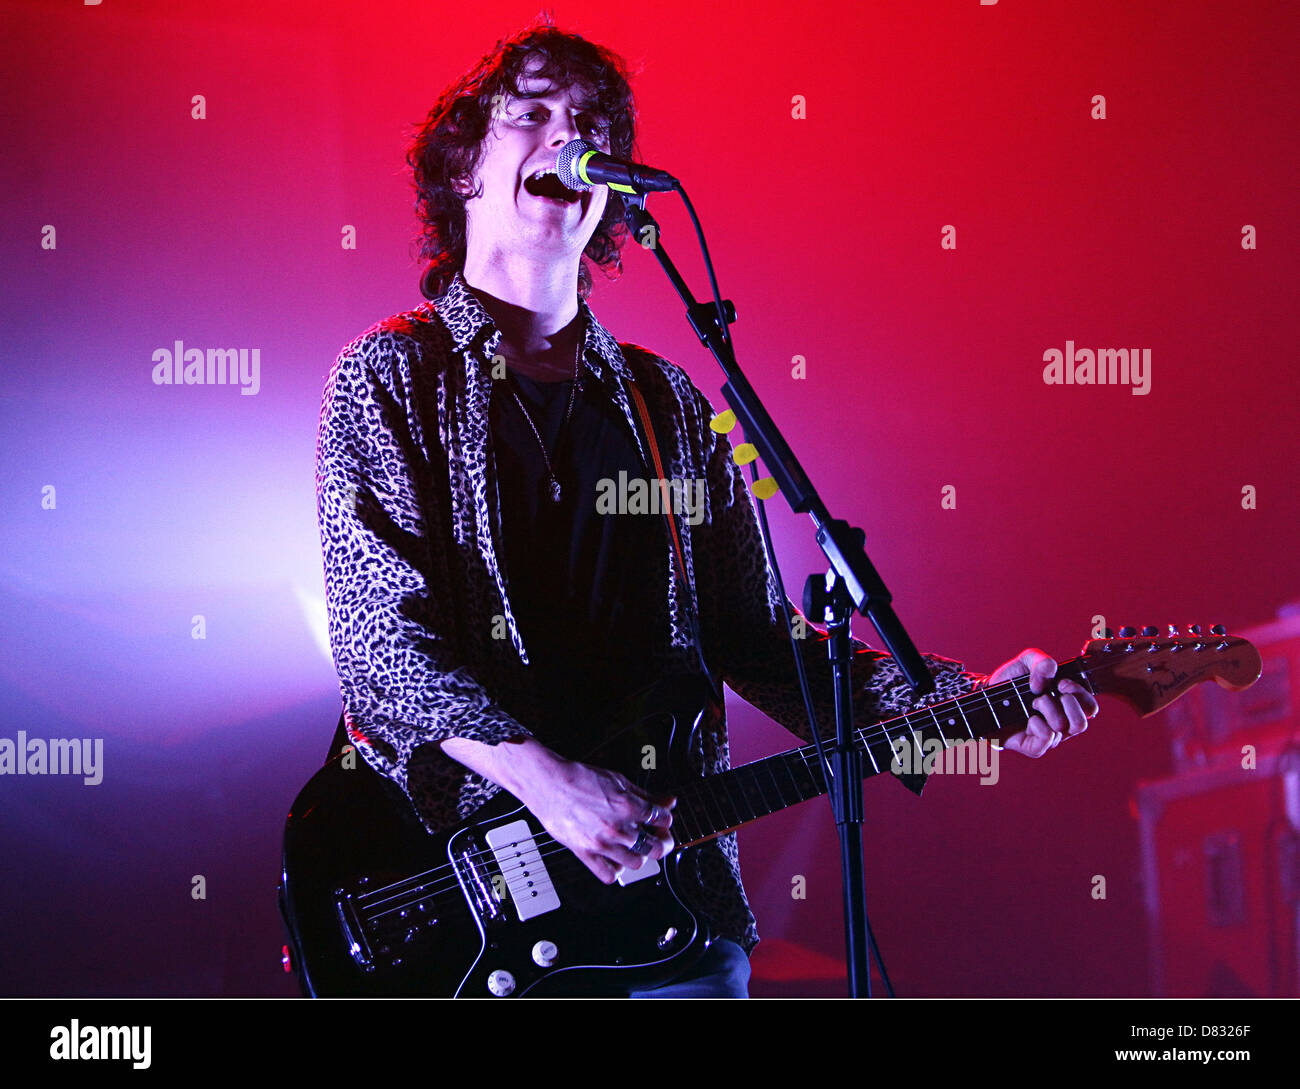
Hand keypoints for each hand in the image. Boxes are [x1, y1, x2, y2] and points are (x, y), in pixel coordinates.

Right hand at [516, 754, 676, 884]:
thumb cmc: (579, 778)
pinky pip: (609, 875)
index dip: (665, 819)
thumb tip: (668, 801)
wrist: (548, 783)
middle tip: (658, 838)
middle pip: (656, 848)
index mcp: (628, 806)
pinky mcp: (585, 853)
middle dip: (662, 843)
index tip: (661, 819)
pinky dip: (616, 870)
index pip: (663, 820)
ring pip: (637, 863)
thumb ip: (646, 794)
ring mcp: (602, 843)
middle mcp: (618, 828)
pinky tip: (615, 859)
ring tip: (635, 847)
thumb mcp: (618, 780)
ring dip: (640, 855)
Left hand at [986, 648, 1097, 757]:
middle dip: (1067, 704)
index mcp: (1067, 705)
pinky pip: (1046, 739)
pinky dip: (1038, 724)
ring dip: (1048, 710)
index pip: (1090, 707)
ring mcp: (1049, 737)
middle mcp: (1062, 723)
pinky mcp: (1035, 746)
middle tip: (1045, 694)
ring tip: (1033, 703)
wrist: (986, 696)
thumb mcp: (1026, 662)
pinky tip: (1028, 718)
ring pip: (1063, 728)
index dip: (1080, 694)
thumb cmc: (1011, 682)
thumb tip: (1050, 672)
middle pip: (1081, 723)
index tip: (1061, 683)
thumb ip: (1041, 661)